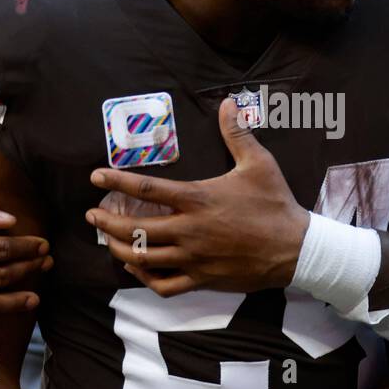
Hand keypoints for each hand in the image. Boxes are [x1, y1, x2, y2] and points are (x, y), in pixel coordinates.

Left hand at [85, 98, 310, 296]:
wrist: (296, 249)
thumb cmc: (275, 204)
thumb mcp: (259, 163)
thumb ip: (237, 133)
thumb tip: (227, 102)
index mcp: (198, 199)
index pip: (147, 189)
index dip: (116, 182)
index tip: (96, 177)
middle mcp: (190, 230)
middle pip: (135, 229)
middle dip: (107, 222)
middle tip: (92, 216)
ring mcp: (194, 258)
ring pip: (144, 259)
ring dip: (119, 249)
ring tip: (108, 240)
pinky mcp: (203, 279)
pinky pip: (164, 285)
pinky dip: (144, 278)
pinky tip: (136, 267)